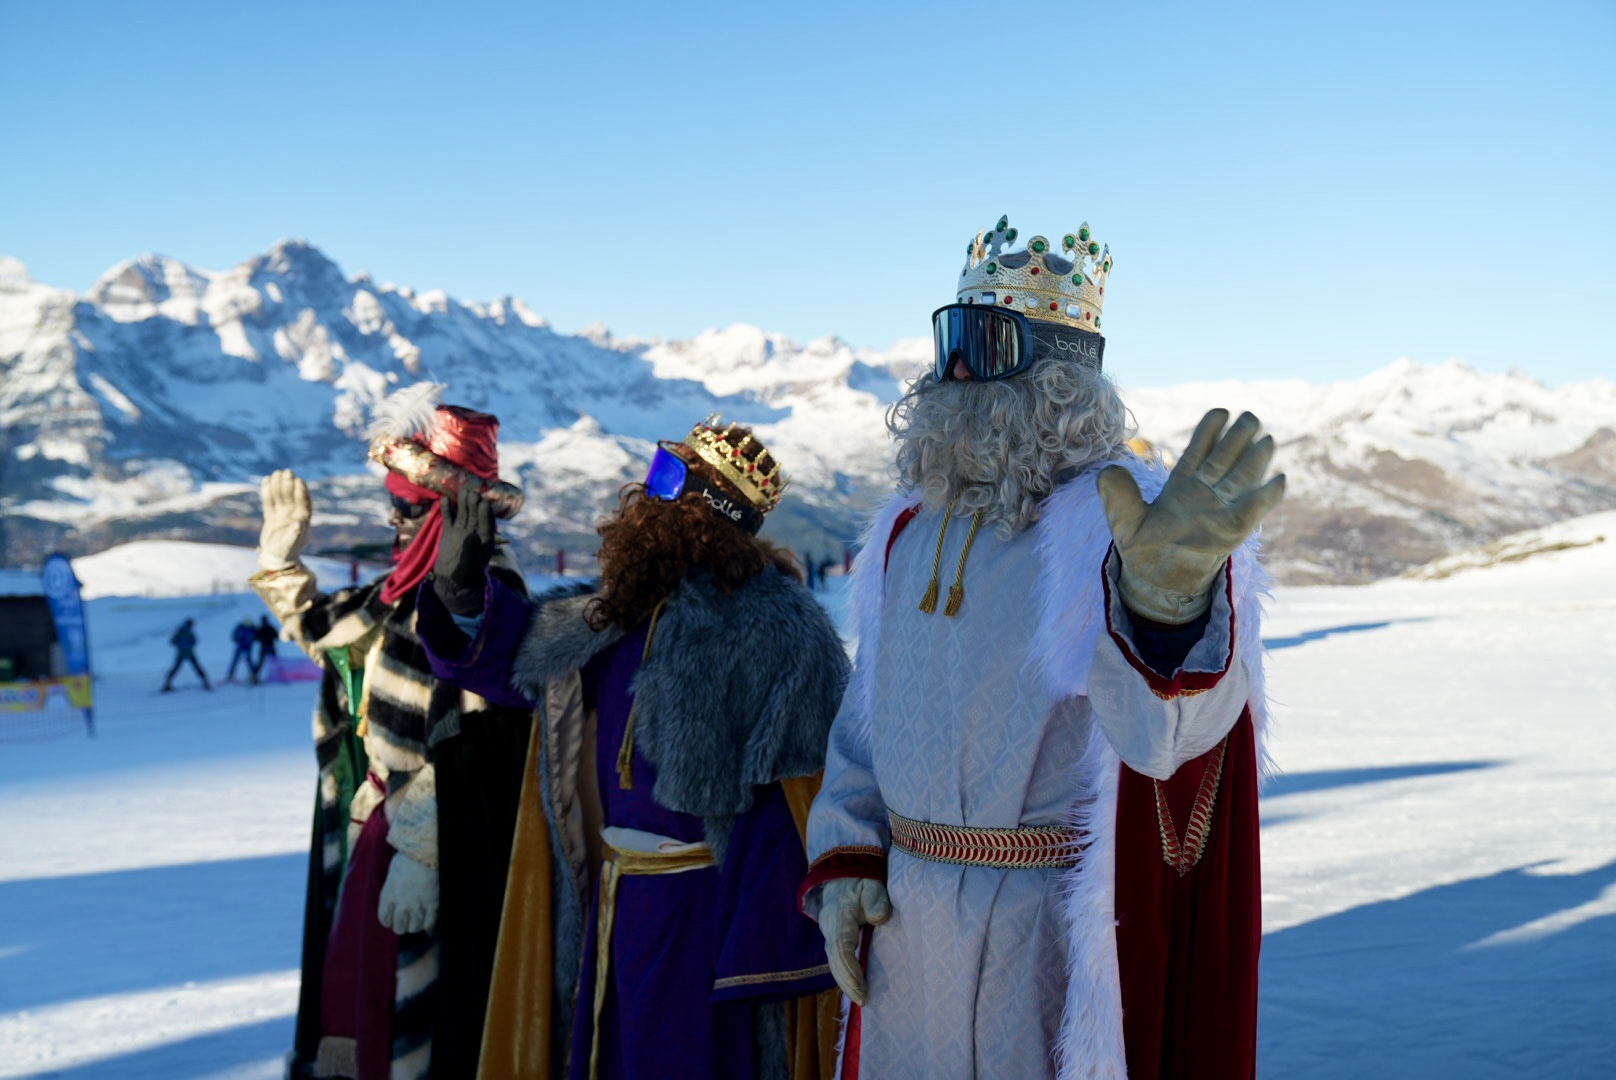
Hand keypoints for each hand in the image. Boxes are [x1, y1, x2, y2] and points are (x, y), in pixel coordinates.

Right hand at [258, 469, 311, 570]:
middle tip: (287, 472)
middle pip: (291, 496)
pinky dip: (267, 492)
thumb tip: (299, 523)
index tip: (299, 481)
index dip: (302, 491)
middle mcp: (293, 515)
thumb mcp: (292, 544)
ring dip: (278, 485)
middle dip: (289, 484)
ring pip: (280, 497)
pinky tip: (266, 480)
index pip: (304, 502)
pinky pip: (269, 502)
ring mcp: (282, 515)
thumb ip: (295, 534)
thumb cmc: (287, 552)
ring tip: (276, 473)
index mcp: (302, 520)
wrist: (276, 558)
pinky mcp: (271, 516)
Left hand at [377, 852, 438, 933]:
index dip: (389, 920)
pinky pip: (429, 923)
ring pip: (414, 927)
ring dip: (415, 925)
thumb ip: (392, 890)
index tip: (393, 918)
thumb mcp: (392, 875)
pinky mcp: (433, 904)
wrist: (424, 853)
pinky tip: (428, 922)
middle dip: (401, 925)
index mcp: (388, 896)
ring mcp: (417, 906)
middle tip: (406, 921)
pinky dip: (428, 925)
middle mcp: (401, 904)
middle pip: (399, 927)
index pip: (384, 919)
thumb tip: (395, 897)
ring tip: (417, 921)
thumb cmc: (407, 859)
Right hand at [433, 486, 495, 614]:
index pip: (486, 523)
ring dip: (462, 503)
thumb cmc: (464, 575)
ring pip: (463, 514)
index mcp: (484, 540)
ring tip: (462, 491)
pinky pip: (449, 519)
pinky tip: (444, 499)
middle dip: (474, 504)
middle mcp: (474, 533)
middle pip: (475, 515)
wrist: (452, 581)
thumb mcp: (469, 563)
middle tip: (472, 492)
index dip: (485, 514)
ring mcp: (461, 532)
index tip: (484, 503)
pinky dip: (447, 510)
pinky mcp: (450, 533)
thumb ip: (471, 549)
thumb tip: (472, 535)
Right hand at [818, 877, 891, 1005]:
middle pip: (834, 960)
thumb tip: (878, 918)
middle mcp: (829, 927)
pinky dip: (844, 974)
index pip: (841, 947)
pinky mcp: (832, 937)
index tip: (862, 986)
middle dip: (847, 982)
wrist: (843, 875)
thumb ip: (876, 899)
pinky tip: (856, 987)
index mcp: (839, 916)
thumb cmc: (861, 882)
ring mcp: (829, 932)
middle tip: (863, 1000)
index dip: (850, 968)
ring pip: (832, 961)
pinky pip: (835, 959)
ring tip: (861, 998)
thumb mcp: (872, 884)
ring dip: (845, 981)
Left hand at [1098, 409, 1284, 623]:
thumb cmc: (1143, 548)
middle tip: (1251, 416)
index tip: (1220, 412)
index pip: (1197, 451)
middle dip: (1238, 438)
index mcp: (1181, 484)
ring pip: (1241, 479)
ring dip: (1255, 460)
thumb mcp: (1125, 522)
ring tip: (1266, 439)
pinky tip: (1278, 480)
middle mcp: (1204, 492)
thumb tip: (1108, 471)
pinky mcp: (1231, 532)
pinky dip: (1265, 497)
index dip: (1209, 431)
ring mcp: (1220, 509)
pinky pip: (1251, 511)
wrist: (1157, 581)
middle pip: (1225, 459)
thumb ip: (1118, 497)